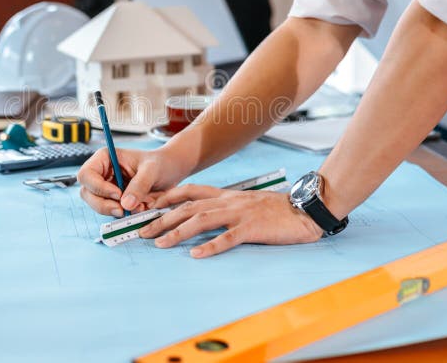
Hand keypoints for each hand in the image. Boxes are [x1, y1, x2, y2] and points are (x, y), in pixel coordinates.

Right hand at [77, 147, 190, 215]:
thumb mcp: (152, 170)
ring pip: (98, 206)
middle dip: (104, 204)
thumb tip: (125, 204)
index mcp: (104, 159)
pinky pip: (113, 213)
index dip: (97, 187)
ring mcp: (106, 190)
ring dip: (116, 211)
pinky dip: (126, 215)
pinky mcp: (115, 202)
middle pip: (87, 194)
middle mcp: (101, 175)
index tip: (117, 194)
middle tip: (123, 210)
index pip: (86, 174)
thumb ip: (139, 185)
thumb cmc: (160, 163)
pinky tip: (141, 208)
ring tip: (140, 206)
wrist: (170, 172)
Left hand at [138, 185, 322, 257]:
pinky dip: (211, 247)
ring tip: (160, 243)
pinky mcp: (252, 228)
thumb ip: (224, 208)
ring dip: (178, 232)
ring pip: (202, 220)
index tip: (146, 206)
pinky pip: (228, 238)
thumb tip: (202, 218)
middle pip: (187, 207)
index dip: (166, 197)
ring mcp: (239, 214)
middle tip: (142, 231)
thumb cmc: (275, 210)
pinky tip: (197, 255)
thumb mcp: (244, 204)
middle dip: (162, 219)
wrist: (304, 209)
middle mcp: (228, 201)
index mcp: (225, 195)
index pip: (188, 191)